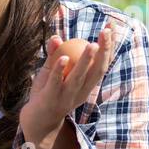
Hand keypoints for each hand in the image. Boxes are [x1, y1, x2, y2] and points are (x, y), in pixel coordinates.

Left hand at [19, 24, 116, 142]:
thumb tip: (55, 37)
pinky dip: (59, 71)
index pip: (102, 63)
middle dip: (104, 50)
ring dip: (86, 61)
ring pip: (79, 77)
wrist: (36, 122)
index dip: (109, 46)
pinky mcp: (51, 99)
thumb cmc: (47, 94)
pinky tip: (62, 58)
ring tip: (92, 45)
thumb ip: (54, 56)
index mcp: (87, 84)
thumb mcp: (51, 73)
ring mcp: (67, 96)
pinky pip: (56, 83)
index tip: (112, 27)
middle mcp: (82, 91)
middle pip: (97, 70)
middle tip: (107, 31)